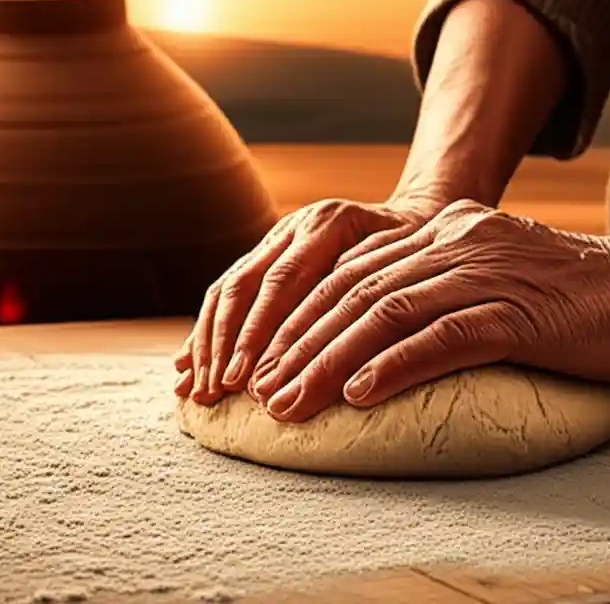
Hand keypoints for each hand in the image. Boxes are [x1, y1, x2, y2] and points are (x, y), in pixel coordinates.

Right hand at [173, 194, 447, 403]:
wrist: (415, 217)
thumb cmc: (421, 252)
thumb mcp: (410, 266)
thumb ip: (374, 296)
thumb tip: (345, 358)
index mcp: (329, 223)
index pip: (284, 281)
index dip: (258, 333)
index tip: (242, 381)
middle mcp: (294, 226)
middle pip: (245, 285)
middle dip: (224, 344)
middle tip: (213, 392)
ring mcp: (275, 238)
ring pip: (228, 288)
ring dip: (208, 342)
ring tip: (195, 390)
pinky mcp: (265, 255)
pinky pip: (227, 292)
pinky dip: (206, 332)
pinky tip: (188, 366)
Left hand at [249, 199, 609, 422]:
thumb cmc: (572, 299)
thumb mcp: (491, 278)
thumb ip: (438, 292)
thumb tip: (372, 339)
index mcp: (444, 230)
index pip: (349, 272)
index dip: (298, 319)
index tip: (263, 364)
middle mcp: (456, 241)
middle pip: (354, 292)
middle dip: (298, 345)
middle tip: (259, 393)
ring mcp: (488, 271)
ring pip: (386, 314)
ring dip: (329, 362)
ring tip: (290, 404)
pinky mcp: (520, 311)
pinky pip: (445, 337)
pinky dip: (395, 366)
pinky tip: (360, 395)